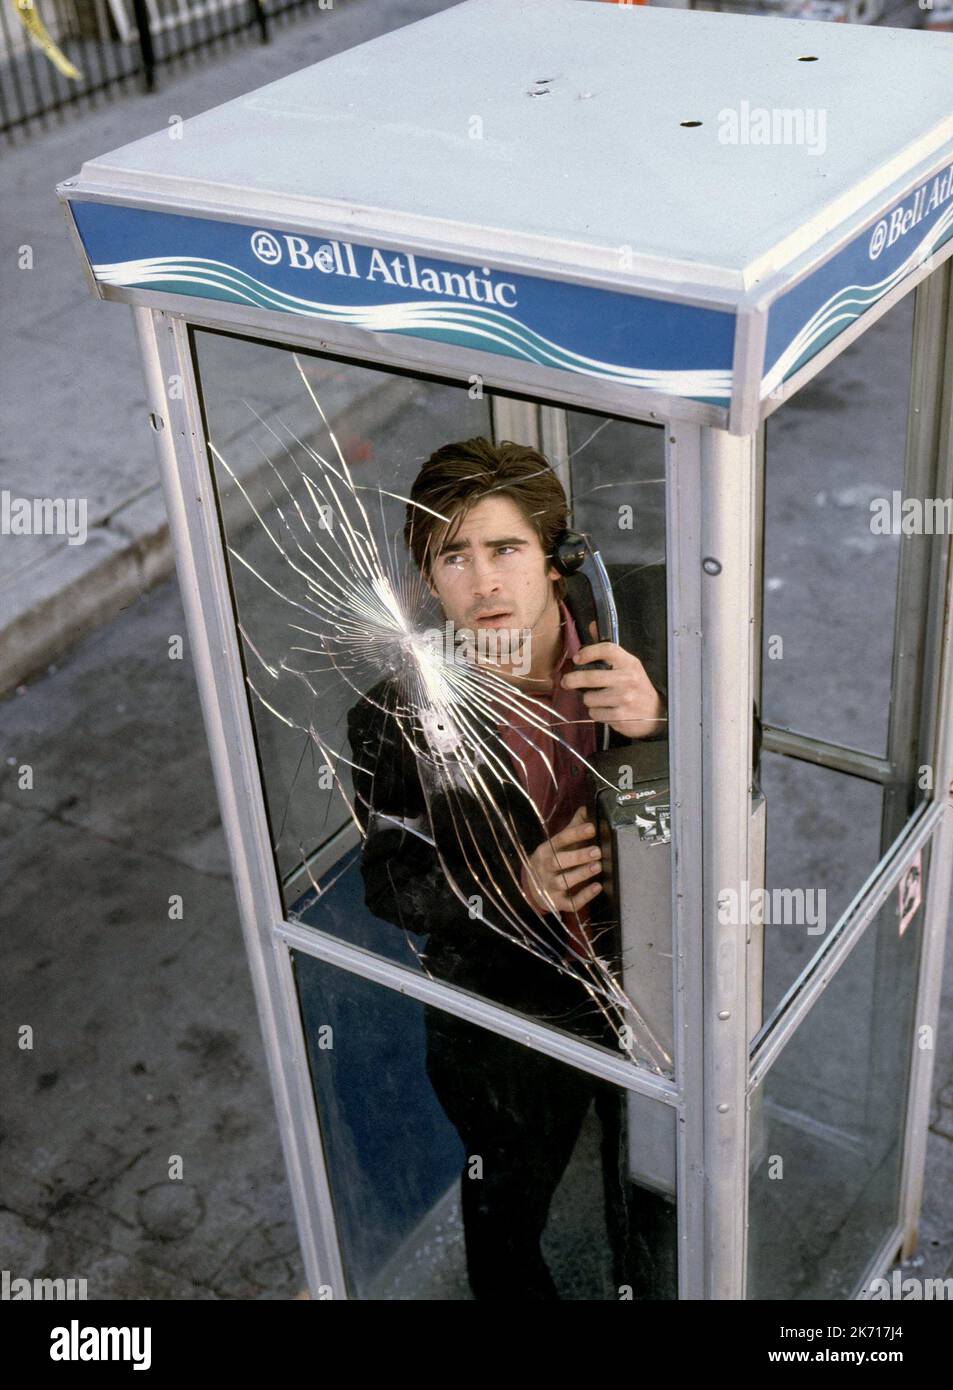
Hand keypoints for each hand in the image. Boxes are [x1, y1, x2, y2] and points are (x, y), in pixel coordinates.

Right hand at [521, 805, 602, 915]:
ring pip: (563, 882)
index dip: (575, 833)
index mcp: (545, 850)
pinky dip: (583, 897)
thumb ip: (572, 828)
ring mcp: (549, 887)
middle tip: (597, 851)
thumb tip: (586, 808)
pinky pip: (570, 902)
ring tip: (598, 866)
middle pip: (558, 861)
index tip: (592, 828)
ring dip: (581, 874)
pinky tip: (597, 888)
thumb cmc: (550, 862)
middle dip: (578, 856)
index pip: (559, 840)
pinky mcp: (557, 903)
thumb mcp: (556, 845)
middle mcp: (544, 868)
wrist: (532, 889)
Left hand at [560, 620, 665, 737]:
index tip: (577, 658)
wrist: (655, 711)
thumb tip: (592, 625)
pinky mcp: (620, 716)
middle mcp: (628, 679)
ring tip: (599, 698)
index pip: (607, 649)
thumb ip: (608, 647)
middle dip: (572, 680)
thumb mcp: (627, 664)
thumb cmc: (636, 685)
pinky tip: (606, 709)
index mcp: (629, 662)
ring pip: (589, 698)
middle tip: (567, 681)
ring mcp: (624, 698)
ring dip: (589, 699)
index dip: (588, 652)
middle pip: (590, 676)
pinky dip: (596, 713)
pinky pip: (594, 714)